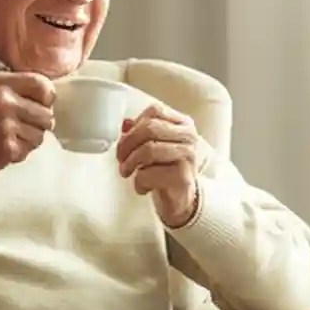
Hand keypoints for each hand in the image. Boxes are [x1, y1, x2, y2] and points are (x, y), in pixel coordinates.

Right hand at [0, 73, 55, 187]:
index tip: (40, 105)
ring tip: (8, 137)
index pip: (43, 86)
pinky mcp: (8, 148)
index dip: (46, 98)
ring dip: (29, 139)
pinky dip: (20, 152)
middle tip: (19, 126)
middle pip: (47, 114)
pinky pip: (30, 150)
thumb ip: (15, 90)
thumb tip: (49, 97)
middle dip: (38, 123)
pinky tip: (2, 147)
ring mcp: (7, 126)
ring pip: (41, 135)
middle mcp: (5, 101)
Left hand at [116, 103, 206, 226]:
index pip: (155, 111)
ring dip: (129, 163)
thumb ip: (140, 131)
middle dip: (127, 144)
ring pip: (148, 150)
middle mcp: (189, 137)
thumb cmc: (166, 168)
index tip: (125, 140)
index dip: (134, 125)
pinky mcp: (183, 178)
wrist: (181, 198)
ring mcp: (188, 156)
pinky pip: (149, 174)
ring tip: (126, 172)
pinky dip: (139, 182)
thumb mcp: (154, 145)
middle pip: (150, 129)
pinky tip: (143, 187)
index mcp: (183, 123)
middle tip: (121, 158)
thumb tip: (125, 123)